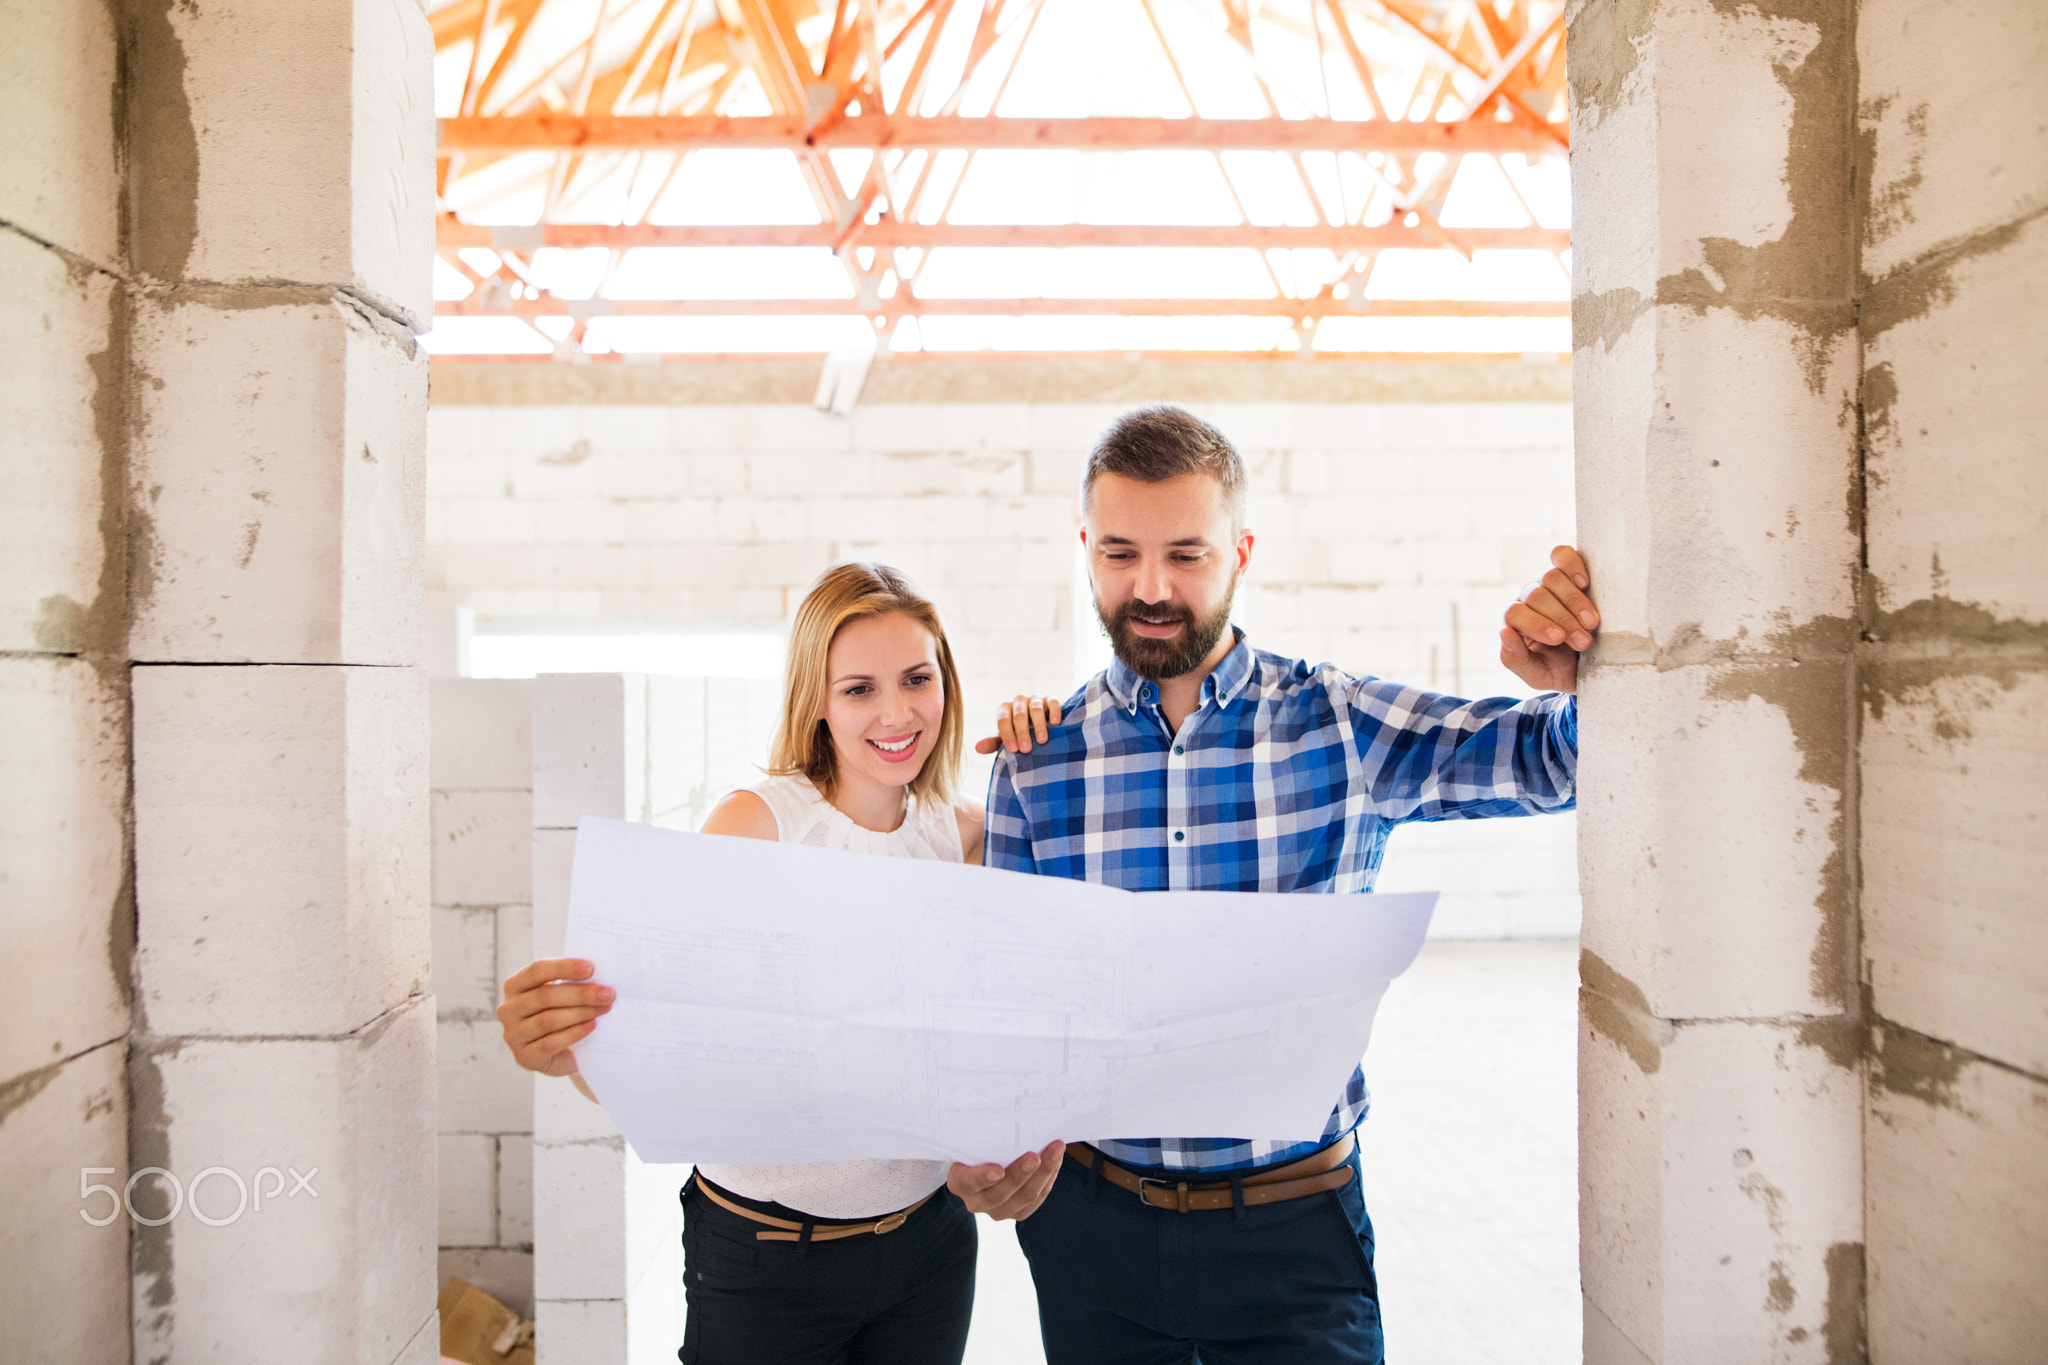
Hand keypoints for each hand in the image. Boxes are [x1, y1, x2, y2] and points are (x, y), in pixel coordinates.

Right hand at [498, 958, 613, 1080]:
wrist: (562, 1052)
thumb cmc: (562, 1012)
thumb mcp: (563, 994)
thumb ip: (572, 981)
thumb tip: (600, 972)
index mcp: (515, 985)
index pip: (536, 971)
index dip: (564, 968)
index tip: (591, 969)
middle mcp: (508, 1009)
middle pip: (545, 996)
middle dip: (581, 994)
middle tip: (608, 993)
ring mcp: (513, 1035)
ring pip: (548, 1020)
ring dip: (581, 1013)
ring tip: (604, 1008)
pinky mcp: (524, 1057)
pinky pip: (550, 1044)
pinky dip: (574, 1033)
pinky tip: (592, 1026)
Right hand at [947, 1140, 1065, 1220]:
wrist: (988, 1158)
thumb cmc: (979, 1144)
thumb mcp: (973, 1138)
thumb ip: (981, 1131)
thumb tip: (1001, 1102)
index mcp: (960, 1182)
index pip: (967, 1181)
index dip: (982, 1178)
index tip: (998, 1170)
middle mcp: (976, 1201)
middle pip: (999, 1194)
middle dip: (1020, 1175)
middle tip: (1034, 1157)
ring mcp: (999, 1210)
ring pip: (1024, 1197)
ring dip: (1043, 1173)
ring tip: (1055, 1150)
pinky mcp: (1019, 1212)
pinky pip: (1038, 1197)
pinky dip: (1049, 1176)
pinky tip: (1056, 1158)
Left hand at [972, 695, 1064, 755]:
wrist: (1041, 727)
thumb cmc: (1020, 735)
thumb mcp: (1007, 739)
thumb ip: (994, 743)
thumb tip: (977, 748)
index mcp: (1005, 709)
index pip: (1002, 719)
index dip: (1007, 734)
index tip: (1014, 750)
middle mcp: (1018, 701)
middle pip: (1018, 715)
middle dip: (1022, 732)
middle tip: (1026, 749)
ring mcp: (1035, 698)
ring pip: (1035, 708)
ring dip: (1039, 725)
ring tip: (1042, 741)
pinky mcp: (1051, 699)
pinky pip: (1053, 702)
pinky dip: (1054, 712)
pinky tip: (1055, 724)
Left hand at [1500, 545, 1599, 694]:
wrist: (1596, 666)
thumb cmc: (1563, 670)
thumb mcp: (1539, 675)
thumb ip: (1516, 659)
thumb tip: (1504, 632)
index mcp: (1517, 622)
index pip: (1514, 614)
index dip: (1536, 624)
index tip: (1560, 638)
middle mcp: (1529, 599)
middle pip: (1537, 596)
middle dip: (1563, 619)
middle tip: (1584, 641)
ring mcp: (1549, 583)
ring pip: (1551, 577)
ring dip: (1574, 601)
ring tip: (1592, 624)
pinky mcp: (1570, 570)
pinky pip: (1562, 555)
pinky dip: (1572, 564)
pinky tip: (1585, 583)